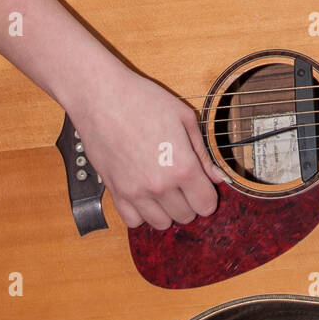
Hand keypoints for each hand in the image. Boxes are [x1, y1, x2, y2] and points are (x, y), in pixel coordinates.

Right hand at [67, 69, 224, 230]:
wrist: (102, 97)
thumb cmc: (143, 101)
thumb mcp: (184, 119)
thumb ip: (202, 152)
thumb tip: (216, 176)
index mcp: (182, 166)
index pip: (206, 204)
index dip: (209, 198)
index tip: (205, 189)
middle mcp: (159, 185)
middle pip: (185, 216)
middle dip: (191, 203)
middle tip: (186, 186)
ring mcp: (134, 191)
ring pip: (160, 223)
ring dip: (168, 211)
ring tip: (167, 191)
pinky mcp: (114, 191)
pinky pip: (132, 220)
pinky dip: (142, 213)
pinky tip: (146, 196)